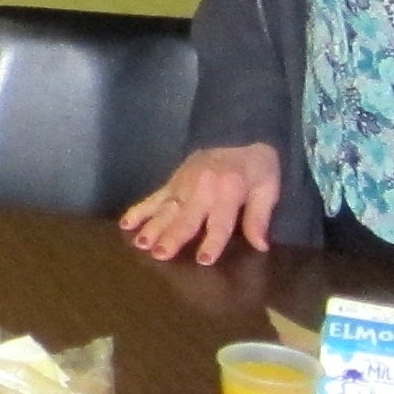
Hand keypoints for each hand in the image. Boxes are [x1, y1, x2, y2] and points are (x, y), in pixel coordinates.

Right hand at [118, 143, 280, 264]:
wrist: (237, 132)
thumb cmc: (256, 168)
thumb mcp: (267, 189)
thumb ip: (259, 217)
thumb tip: (261, 246)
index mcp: (228, 192)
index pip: (220, 222)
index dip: (212, 241)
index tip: (203, 260)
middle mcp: (202, 189)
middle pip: (186, 217)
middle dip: (172, 236)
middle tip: (159, 254)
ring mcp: (183, 185)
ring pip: (165, 209)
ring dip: (152, 226)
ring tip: (141, 243)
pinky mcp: (172, 183)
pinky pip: (154, 198)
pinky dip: (139, 210)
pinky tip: (125, 224)